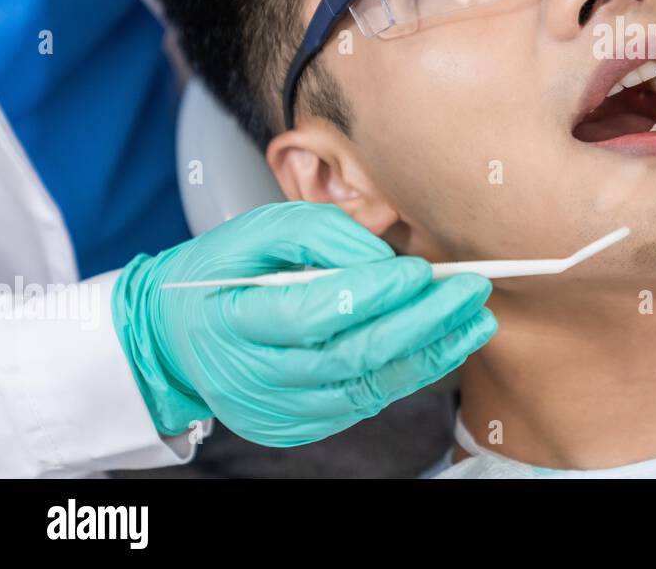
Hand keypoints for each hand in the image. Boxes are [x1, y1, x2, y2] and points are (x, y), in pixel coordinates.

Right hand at [111, 202, 494, 446]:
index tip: (422, 271)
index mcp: (232, 320)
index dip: (372, 294)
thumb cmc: (226, 271)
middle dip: (422, 323)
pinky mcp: (298, 425)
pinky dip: (408, 372)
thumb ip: (323, 232)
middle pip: (351, 356)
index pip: (313, 313)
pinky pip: (365, 402)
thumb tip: (386, 257)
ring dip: (431, 352)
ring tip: (476, 321)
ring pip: (367, 387)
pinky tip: (443, 344)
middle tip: (471, 292)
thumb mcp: (261, 229)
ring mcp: (276, 409)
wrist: (179, 334)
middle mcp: (253, 376)